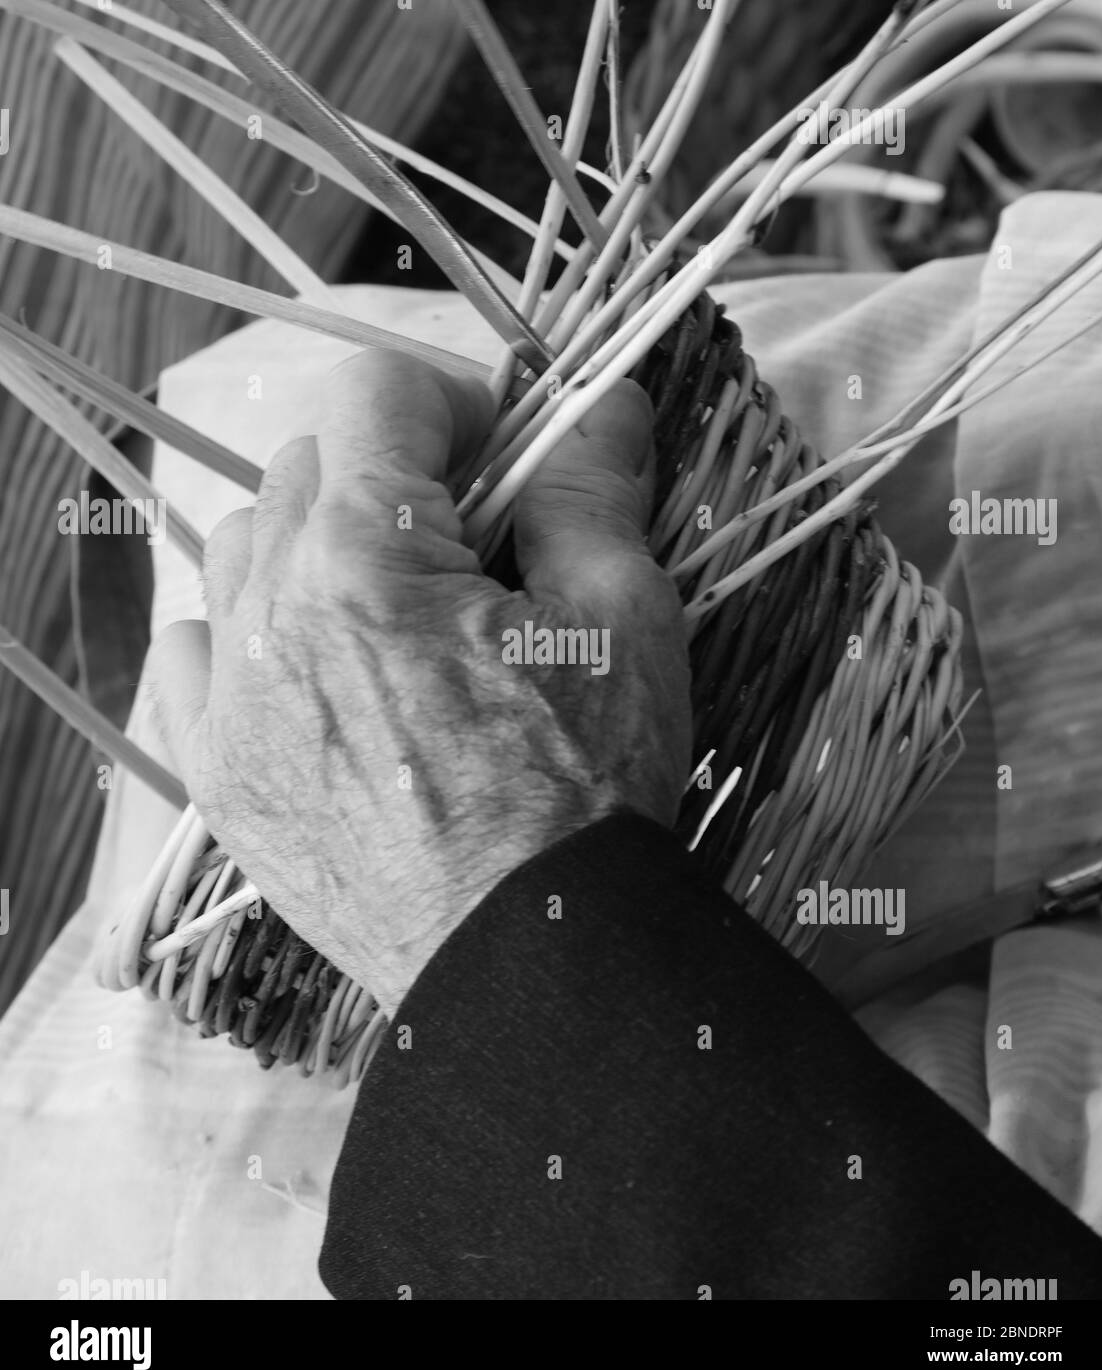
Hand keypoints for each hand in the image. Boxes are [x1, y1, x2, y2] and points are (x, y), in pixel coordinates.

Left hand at [147, 349, 690, 1014]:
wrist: (526, 958)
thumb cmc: (585, 794)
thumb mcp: (622, 622)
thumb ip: (593, 490)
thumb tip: (610, 401)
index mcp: (365, 559)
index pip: (374, 393)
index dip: (452, 398)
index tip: (500, 449)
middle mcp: (270, 616)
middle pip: (305, 464)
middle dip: (392, 471)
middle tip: (470, 536)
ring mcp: (229, 701)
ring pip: (243, 548)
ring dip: (315, 542)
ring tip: (395, 605)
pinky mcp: (219, 773)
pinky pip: (193, 652)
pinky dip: (244, 630)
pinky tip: (310, 666)